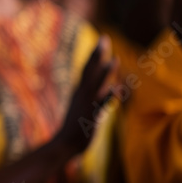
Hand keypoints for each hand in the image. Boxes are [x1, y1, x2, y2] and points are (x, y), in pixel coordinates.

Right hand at [51, 36, 116, 156]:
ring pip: (95, 85)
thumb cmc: (76, 126)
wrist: (64, 144)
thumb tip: (111, 86)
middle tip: (104, 39)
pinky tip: (117, 90)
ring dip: (105, 73)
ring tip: (114, 59)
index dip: (95, 54)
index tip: (102, 40)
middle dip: (97, 55)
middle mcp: (81, 94)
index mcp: (80, 90)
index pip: (88, 68)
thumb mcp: (86, 106)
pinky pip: (101, 105)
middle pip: (90, 70)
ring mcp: (86, 104)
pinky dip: (108, 96)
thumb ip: (98, 95)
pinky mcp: (91, 116)